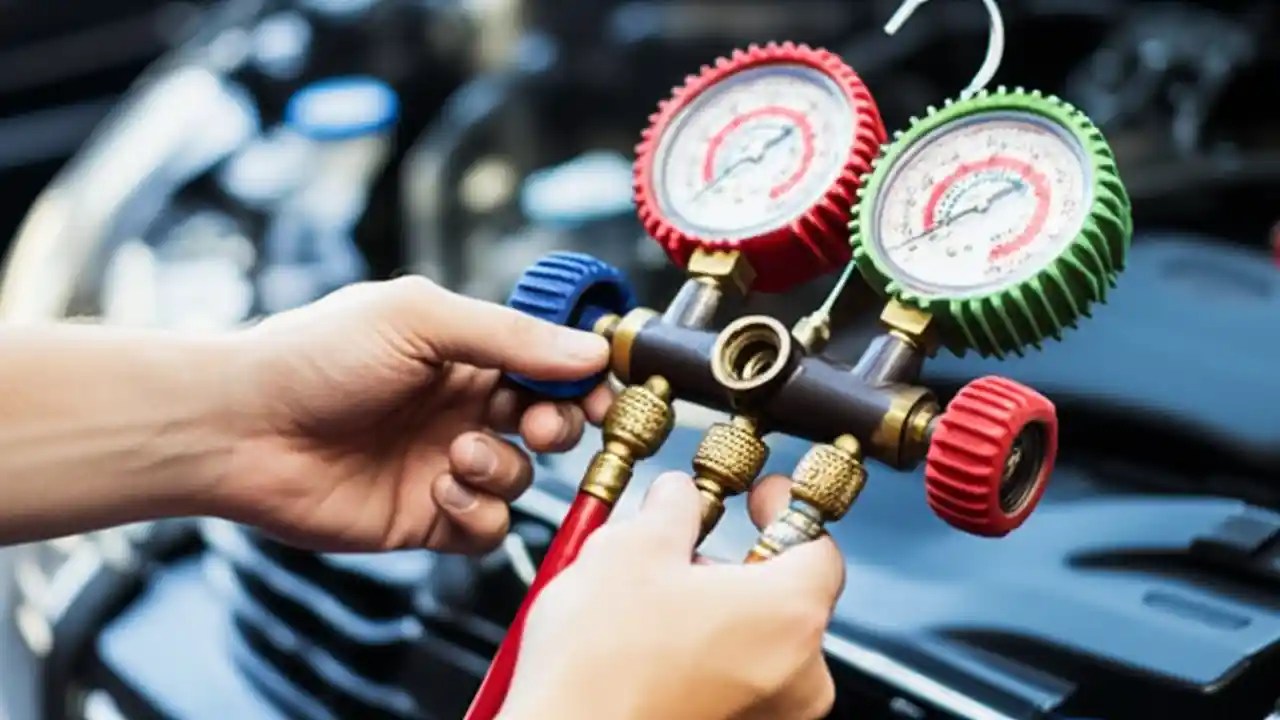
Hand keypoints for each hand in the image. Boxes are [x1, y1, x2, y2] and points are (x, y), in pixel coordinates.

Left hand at [215, 276, 611, 552]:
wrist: (240, 427)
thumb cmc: (315, 355)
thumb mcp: (418, 319)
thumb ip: (509, 336)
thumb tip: (590, 350)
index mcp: (463, 352)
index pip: (548, 363)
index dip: (581, 377)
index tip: (601, 389)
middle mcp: (460, 406)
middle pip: (549, 421)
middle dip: (558, 425)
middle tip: (540, 426)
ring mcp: (444, 463)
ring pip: (521, 477)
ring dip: (502, 468)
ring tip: (455, 454)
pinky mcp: (425, 518)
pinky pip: (486, 528)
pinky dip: (477, 514)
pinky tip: (439, 492)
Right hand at [502, 472, 844, 719]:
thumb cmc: (600, 666)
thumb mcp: (631, 548)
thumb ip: (671, 508)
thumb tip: (676, 496)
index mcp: (790, 616)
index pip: (819, 546)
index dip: (784, 511)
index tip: (759, 495)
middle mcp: (798, 677)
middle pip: (785, 597)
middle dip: (734, 566)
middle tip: (685, 548)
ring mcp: (769, 717)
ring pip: (756, 643)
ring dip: (714, 613)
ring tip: (651, 601)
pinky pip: (734, 683)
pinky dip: (702, 657)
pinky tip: (651, 644)